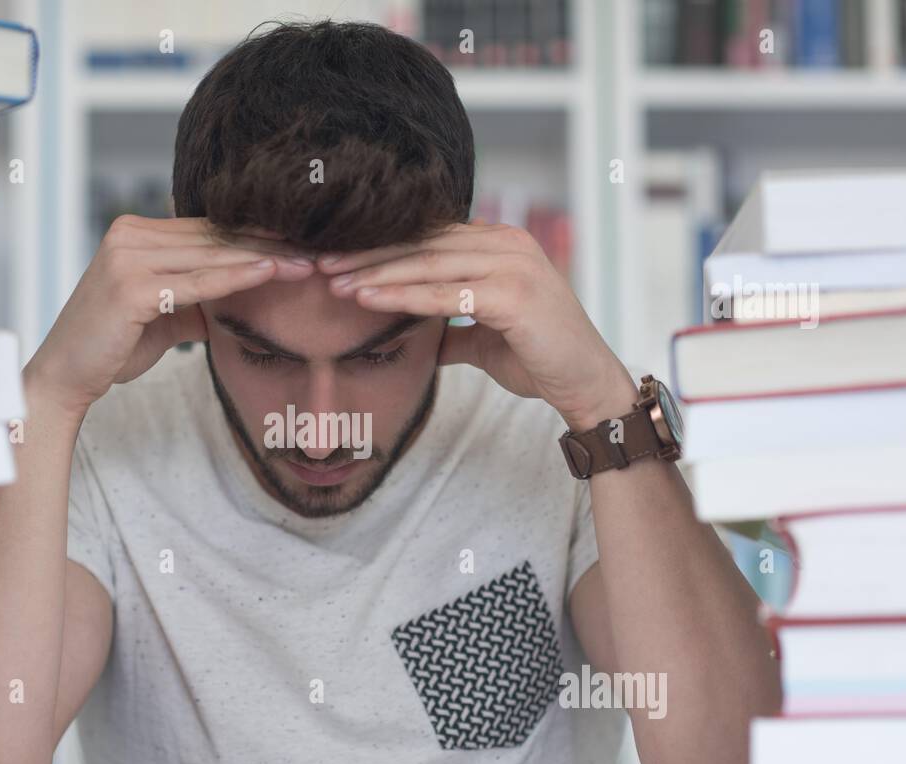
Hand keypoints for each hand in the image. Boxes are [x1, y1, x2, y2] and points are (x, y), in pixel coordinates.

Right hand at [26, 215, 315, 415]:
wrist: (67, 376)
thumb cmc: (115, 347)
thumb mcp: (166, 314)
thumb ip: (200, 296)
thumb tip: (244, 292)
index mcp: (135, 233)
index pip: (208, 230)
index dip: (255, 237)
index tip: (300, 247)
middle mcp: (129, 234)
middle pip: (214, 237)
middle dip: (269, 245)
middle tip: (318, 251)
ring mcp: (127, 256)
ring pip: (211, 255)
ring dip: (263, 259)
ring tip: (306, 264)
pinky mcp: (130, 285)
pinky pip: (197, 280)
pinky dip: (236, 277)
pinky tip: (270, 273)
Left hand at [316, 221, 637, 430]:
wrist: (585, 383)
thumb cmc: (540, 358)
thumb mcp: (484, 337)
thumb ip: (451, 327)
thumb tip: (418, 337)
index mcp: (499, 244)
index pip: (428, 239)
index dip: (382, 249)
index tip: (338, 260)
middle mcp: (506, 243)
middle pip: (422, 245)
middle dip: (368, 255)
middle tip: (320, 264)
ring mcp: (512, 264)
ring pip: (428, 264)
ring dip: (376, 273)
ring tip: (333, 282)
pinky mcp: (513, 293)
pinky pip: (444, 292)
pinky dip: (402, 295)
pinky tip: (368, 300)